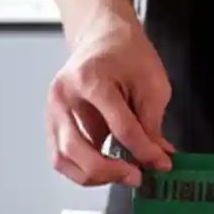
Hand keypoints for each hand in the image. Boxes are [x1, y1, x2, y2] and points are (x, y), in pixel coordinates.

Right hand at [47, 13, 173, 186]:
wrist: (102, 37)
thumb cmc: (126, 53)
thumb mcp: (152, 83)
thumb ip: (152, 124)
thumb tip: (156, 159)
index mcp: (91, 78)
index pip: (120, 127)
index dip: (144, 152)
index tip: (161, 164)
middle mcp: (64, 95)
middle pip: (79, 149)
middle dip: (111, 172)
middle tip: (136, 176)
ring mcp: (52, 110)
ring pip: (63, 159)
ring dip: (93, 175)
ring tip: (119, 174)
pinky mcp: (52, 122)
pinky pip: (61, 157)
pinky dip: (82, 168)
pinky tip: (104, 167)